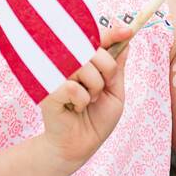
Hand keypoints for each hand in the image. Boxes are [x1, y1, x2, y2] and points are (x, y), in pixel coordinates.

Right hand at [39, 21, 134, 167]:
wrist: (81, 144)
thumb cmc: (97, 118)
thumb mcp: (115, 92)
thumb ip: (117, 67)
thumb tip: (126, 40)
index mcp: (84, 60)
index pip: (97, 38)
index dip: (113, 33)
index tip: (129, 30)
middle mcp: (67, 62)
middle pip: (94, 50)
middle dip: (107, 69)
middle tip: (101, 88)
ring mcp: (55, 75)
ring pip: (84, 68)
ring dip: (95, 88)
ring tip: (88, 100)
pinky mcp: (47, 91)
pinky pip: (73, 88)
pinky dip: (82, 101)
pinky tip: (75, 108)